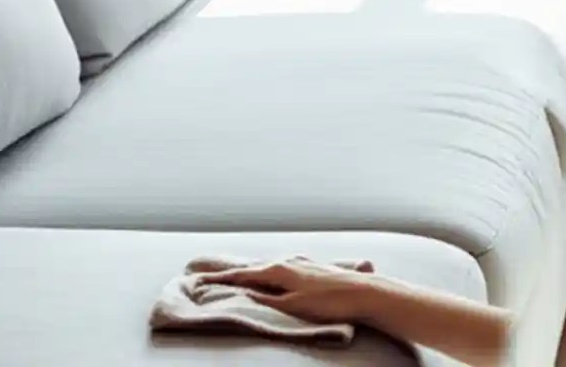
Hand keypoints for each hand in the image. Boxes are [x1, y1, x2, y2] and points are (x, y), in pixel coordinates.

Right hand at [199, 259, 375, 322]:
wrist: (365, 293)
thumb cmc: (329, 302)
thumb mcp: (292, 306)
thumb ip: (267, 299)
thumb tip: (245, 292)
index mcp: (279, 269)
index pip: (242, 275)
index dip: (220, 279)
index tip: (200, 281)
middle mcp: (288, 260)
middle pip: (253, 267)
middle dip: (232, 273)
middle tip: (208, 277)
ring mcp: (302, 261)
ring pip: (268, 266)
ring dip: (250, 272)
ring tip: (234, 276)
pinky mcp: (312, 267)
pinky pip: (281, 268)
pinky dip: (267, 272)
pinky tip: (270, 276)